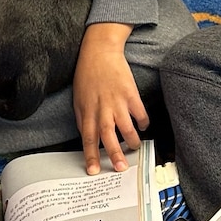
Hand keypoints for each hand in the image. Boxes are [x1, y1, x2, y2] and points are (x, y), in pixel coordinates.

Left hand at [73, 23, 144, 174]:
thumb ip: (83, 118)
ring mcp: (117, 100)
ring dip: (131, 140)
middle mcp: (101, 108)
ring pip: (126, 127)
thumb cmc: (87, 74)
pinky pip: (140, 113)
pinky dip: (143, 122)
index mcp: (86, 110)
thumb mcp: (78, 98)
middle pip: (108, 136)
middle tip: (120, 168)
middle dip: (114, 154)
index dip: (90, 155)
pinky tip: (143, 126)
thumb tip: (88, 137)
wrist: (100, 50)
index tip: (93, 171)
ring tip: (134, 148)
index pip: (87, 138)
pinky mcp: (131, 93)